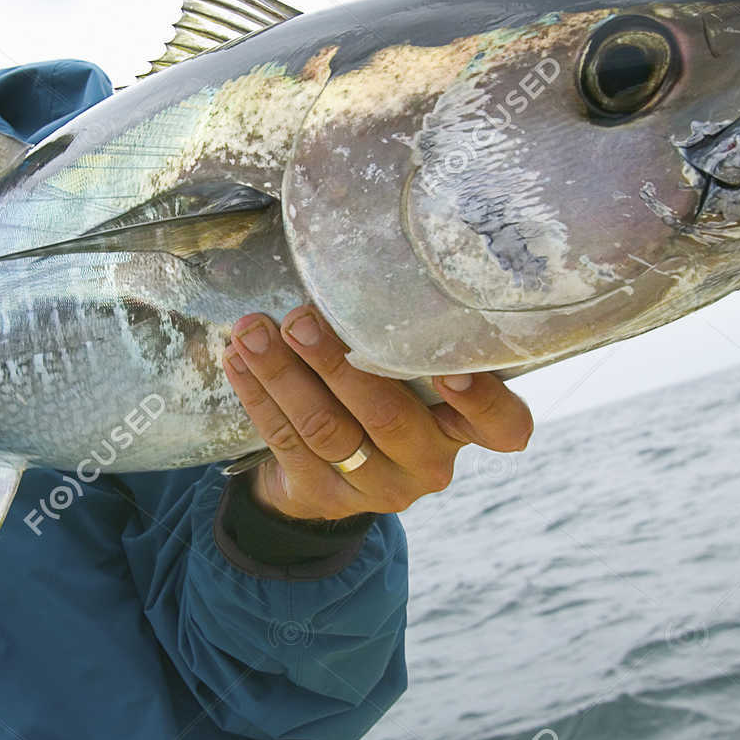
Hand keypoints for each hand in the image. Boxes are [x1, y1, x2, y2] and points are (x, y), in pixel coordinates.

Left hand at [221, 306, 531, 521]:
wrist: (333, 474)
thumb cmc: (385, 392)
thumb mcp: (411, 372)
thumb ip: (406, 334)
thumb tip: (364, 243)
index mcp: (464, 429)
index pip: (502, 427)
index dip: (482, 403)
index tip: (453, 371)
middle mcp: (429, 463)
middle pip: (387, 419)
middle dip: (337, 365)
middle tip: (300, 320)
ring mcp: (376, 486)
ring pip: (326, 430)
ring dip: (283, 375)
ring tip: (253, 331)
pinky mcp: (324, 495)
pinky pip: (285, 442)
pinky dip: (258, 395)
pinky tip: (238, 360)